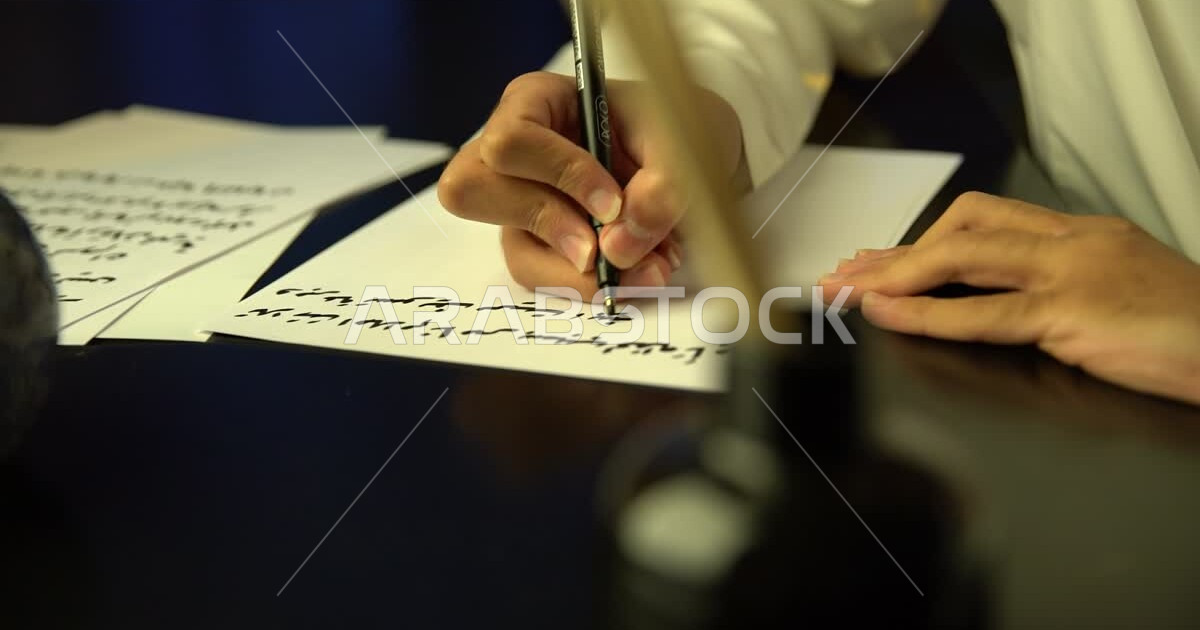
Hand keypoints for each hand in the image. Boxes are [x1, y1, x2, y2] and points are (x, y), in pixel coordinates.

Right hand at [437, 71, 745, 298]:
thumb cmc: (674, 127)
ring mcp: (521, 205)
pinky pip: (544, 280)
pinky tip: (641, 271)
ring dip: (582, 274)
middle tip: (605, 244)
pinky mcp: (540, 247)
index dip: (560, 176)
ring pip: (515, 251)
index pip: (512, 140)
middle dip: (547, 225)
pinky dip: (594, 287)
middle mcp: (514, 154)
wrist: (696, 156)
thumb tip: (619, 247)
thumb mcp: (680, 136)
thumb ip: (662, 182)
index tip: (613, 204)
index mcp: (535, 102)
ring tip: (648, 268)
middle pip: (472, 191)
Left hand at [818, 191, 1199, 405]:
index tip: (884, 258)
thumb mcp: (1120, 293)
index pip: (986, 220)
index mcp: (1082, 234)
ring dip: (897, 274)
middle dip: (899, 250)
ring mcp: (1071, 273)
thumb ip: (1061, 289)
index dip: (927, 238)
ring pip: (963, 257)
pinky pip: (984, 311)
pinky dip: (927, 314)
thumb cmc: (1187, 330)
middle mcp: (1070, 242)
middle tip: (848, 273)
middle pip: (965, 225)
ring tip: (848, 290)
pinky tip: (888, 314)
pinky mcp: (1072, 312)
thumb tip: (1002, 306)